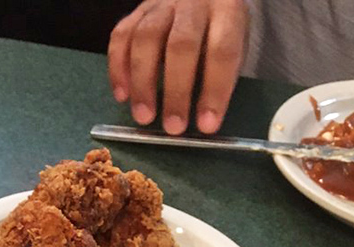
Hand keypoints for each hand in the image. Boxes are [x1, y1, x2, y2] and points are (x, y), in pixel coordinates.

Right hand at [108, 0, 248, 134]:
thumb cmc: (219, 34)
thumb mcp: (235, 49)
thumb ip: (219, 78)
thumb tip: (203, 122)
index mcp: (227, 11)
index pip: (222, 51)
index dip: (214, 91)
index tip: (206, 125)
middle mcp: (194, 2)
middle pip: (181, 45)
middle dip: (176, 92)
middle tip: (173, 127)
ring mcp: (162, 4)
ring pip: (146, 39)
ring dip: (143, 83)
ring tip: (144, 116)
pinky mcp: (137, 11)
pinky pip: (121, 36)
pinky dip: (118, 68)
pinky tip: (123, 95)